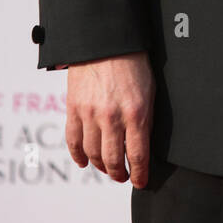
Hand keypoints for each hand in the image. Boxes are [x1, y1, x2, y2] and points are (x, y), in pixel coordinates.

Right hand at [65, 51, 154, 187]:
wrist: (105, 40)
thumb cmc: (133, 63)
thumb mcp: (149, 90)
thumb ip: (146, 119)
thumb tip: (142, 146)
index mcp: (136, 113)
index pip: (138, 156)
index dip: (140, 174)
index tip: (141, 182)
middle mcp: (112, 117)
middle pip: (113, 161)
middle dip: (120, 174)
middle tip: (123, 177)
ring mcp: (90, 114)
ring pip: (93, 154)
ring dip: (101, 167)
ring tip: (107, 168)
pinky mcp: (73, 108)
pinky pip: (73, 141)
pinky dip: (78, 156)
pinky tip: (84, 162)